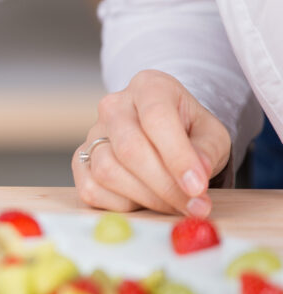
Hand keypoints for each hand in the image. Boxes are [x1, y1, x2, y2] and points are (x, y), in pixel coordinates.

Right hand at [72, 70, 230, 216]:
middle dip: (165, 186)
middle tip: (194, 206)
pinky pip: (91, 190)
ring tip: (175, 205)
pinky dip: (121, 205)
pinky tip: (145, 202)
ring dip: (146, 198)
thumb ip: (207, 152)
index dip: (177, 156)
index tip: (197, 187)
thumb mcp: (212, 134)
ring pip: (108, 172)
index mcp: (149, 86)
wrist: (164, 133)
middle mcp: (114, 106)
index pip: (157, 118)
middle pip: (130, 149)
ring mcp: (92, 133)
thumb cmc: (189, 131)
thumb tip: (196, 175)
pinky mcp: (80, 160)